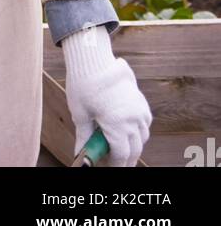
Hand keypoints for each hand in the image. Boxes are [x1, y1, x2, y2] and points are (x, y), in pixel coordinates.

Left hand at [63, 25, 151, 165]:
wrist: (93, 58)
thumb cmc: (83, 85)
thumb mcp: (80, 114)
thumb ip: (84, 137)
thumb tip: (79, 156)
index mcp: (117, 125)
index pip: (121, 155)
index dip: (116, 165)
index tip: (109, 167)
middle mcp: (132, 119)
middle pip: (135, 149)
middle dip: (126, 159)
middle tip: (116, 163)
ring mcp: (139, 108)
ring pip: (143, 136)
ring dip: (134, 145)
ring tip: (122, 147)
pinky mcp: (140, 99)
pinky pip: (145, 121)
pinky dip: (139, 130)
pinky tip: (129, 129)